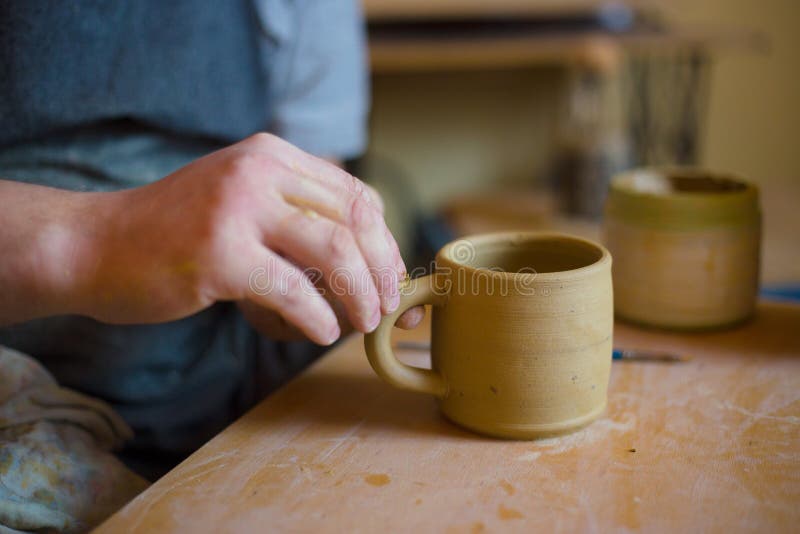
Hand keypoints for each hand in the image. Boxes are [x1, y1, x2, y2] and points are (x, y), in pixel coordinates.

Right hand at [66, 133, 422, 343]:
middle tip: (389, 305)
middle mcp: (260, 171)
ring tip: (367, 322)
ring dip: (361, 293)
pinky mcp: (218, 253)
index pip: (354, 193)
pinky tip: (322, 333)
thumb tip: (361, 259)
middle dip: (383, 268)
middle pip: (354, 218)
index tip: (391, 277)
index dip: (384, 240)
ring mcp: (237, 209)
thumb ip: (291, 214)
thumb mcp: (239, 201)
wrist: (92, 245)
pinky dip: (316, 317)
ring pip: (334, 250)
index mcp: (271, 155)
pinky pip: (292, 289)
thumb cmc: (171, 234)